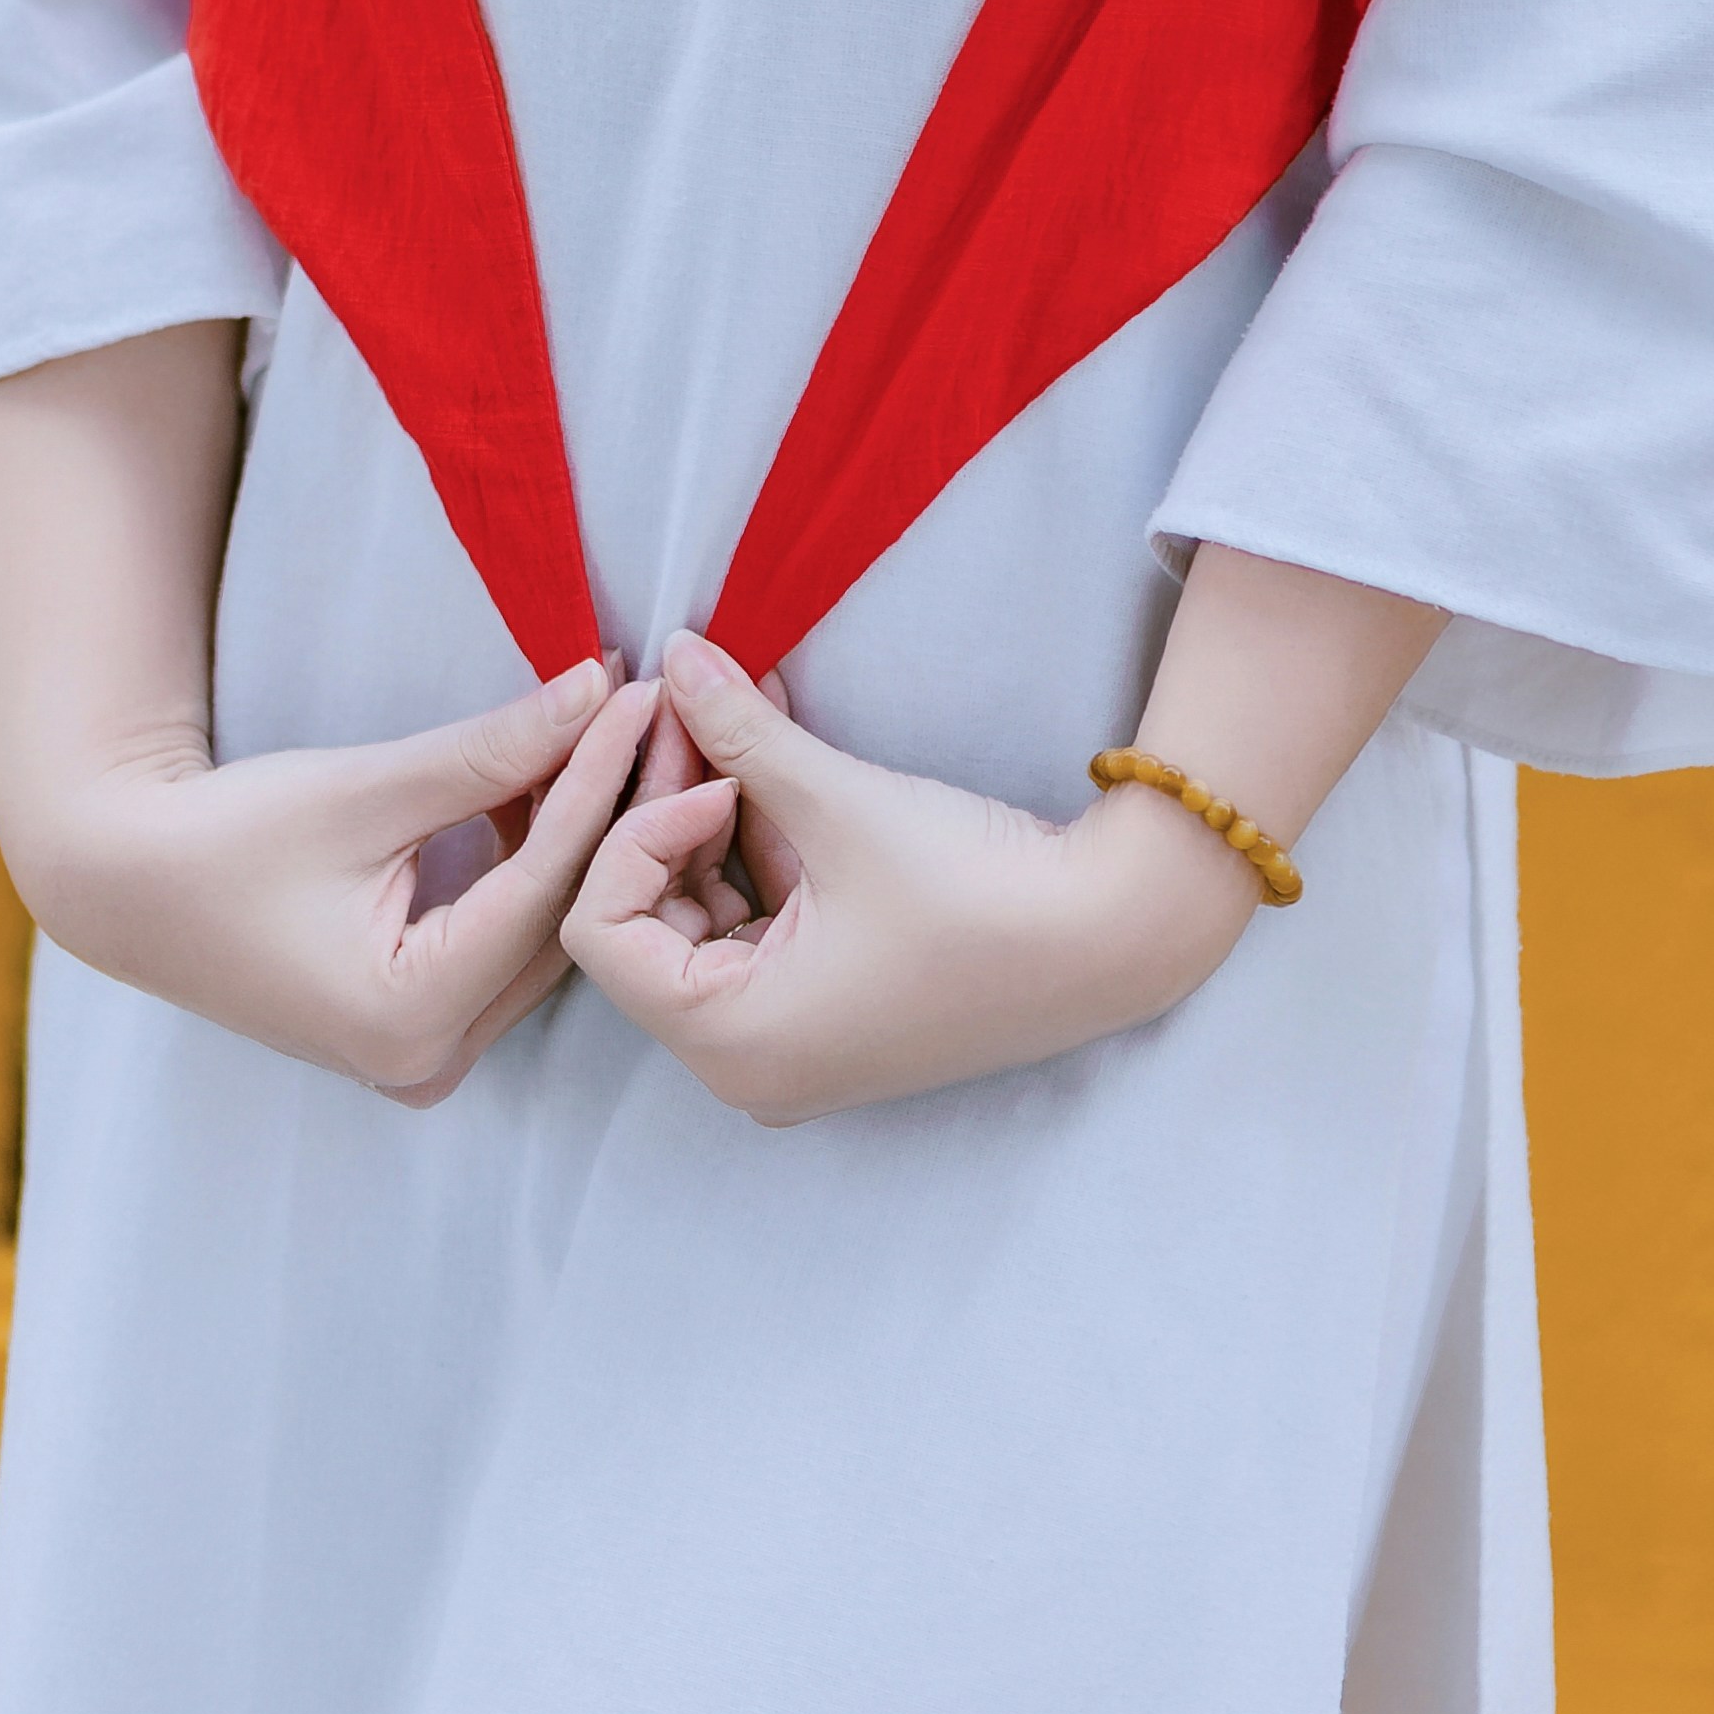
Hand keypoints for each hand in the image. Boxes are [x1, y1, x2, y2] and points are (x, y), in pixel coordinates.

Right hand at [14, 658, 660, 1105]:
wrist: (127, 886)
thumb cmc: (227, 838)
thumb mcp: (366, 787)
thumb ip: (490, 750)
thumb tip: (596, 688)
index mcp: (410, 1017)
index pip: (540, 884)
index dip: (595, 780)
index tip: (637, 696)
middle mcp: (427, 1061)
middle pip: (551, 922)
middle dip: (602, 813)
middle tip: (650, 716)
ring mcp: (421, 1057)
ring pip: (536, 937)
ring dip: (574, 840)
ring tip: (618, 737)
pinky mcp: (413, 1031)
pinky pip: (502, 947)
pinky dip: (530, 870)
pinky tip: (558, 786)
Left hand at [559, 636, 1257, 1125]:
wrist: (1111, 932)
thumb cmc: (973, 892)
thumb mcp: (838, 803)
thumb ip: (739, 730)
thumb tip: (674, 653)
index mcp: (734, 1043)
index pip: (602, 933)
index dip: (633, 831)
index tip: (707, 764)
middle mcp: (749, 1060)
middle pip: (648, 920)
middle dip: (666, 805)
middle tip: (694, 708)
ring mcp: (794, 1036)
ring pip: (704, 910)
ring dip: (713, 807)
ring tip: (736, 708)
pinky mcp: (834, 1000)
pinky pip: (760, 917)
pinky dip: (760, 834)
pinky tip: (774, 738)